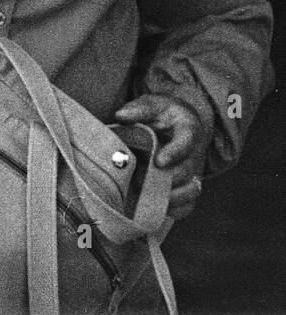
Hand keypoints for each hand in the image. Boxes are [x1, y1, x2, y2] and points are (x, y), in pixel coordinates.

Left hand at [113, 93, 211, 219]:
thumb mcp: (152, 104)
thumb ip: (138, 109)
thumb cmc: (162, 114)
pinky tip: (153, 207)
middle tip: (140, 178)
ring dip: (168, 197)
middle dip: (163, 179)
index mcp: (188, 130)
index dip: (174, 153)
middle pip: (186, 172)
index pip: (186, 143)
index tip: (158, 161)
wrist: (176, 126)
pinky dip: (173, 210)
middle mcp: (195, 154)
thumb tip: (120, 116)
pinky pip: (187, 207)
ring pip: (190, 193)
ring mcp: (194, 173)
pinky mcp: (188, 188)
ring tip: (145, 192)